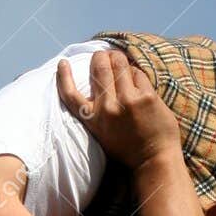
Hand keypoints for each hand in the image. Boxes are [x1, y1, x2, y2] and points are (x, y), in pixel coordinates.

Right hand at [57, 49, 179, 168]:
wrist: (153, 160)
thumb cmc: (128, 147)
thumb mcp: (102, 133)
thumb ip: (97, 111)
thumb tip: (97, 84)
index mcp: (93, 119)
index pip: (70, 94)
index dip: (64, 76)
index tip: (63, 63)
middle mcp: (107, 108)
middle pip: (99, 67)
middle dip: (102, 56)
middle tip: (106, 55)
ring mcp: (127, 101)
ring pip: (120, 64)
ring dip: (120, 59)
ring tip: (121, 61)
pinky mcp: (146, 98)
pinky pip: (138, 74)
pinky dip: (137, 74)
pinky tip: (137, 80)